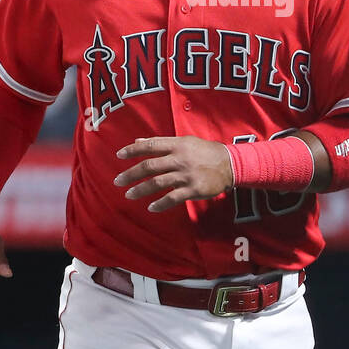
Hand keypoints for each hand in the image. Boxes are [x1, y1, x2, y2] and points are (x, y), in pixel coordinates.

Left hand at [114, 135, 233, 211]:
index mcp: (176, 145)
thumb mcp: (184, 141)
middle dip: (131, 174)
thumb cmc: (204, 152)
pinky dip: (161, 204)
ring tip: (129, 195)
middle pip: (149, 166)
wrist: (231, 164)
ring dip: (141, 190)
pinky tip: (151, 207)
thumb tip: (138, 140)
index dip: (133, 150)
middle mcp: (179, 159)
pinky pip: (173, 198)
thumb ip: (160, 142)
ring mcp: (186, 175)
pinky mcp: (194, 189)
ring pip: (158, 183)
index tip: (119, 155)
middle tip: (117, 181)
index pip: (150, 146)